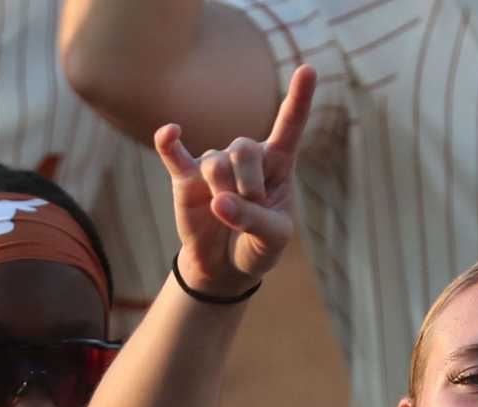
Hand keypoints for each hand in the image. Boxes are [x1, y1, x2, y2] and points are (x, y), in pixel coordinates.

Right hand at [155, 65, 313, 295]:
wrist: (225, 267)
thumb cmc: (257, 246)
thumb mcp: (273, 240)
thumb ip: (256, 220)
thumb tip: (219, 202)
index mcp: (278, 164)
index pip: (290, 126)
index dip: (299, 99)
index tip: (308, 69)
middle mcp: (246, 156)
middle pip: (245, 148)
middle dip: (248, 184)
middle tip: (250, 208)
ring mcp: (214, 164)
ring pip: (217, 164)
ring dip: (224, 192)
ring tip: (226, 214)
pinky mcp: (185, 177)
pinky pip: (173, 153)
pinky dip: (169, 142)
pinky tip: (170, 133)